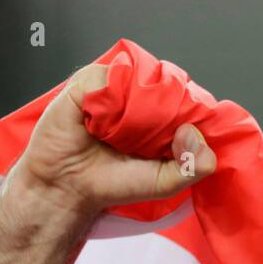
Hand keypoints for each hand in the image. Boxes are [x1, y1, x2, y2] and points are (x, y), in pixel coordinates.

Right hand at [12, 64, 217, 215]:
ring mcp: (117, 86)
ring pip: (142, 77)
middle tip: (149, 142)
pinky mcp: (89, 82)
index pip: (193, 101)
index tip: (183, 139)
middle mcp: (144, 97)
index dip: (193, 116)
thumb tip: (193, 131)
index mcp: (167, 118)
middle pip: (170, 83)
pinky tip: (100, 125)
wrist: (68, 186)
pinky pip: (110, 78)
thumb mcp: (166, 183)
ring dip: (137, 108)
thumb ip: (194, 166)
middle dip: (166, 111)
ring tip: (122, 137)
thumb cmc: (115, 183)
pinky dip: (110, 103)